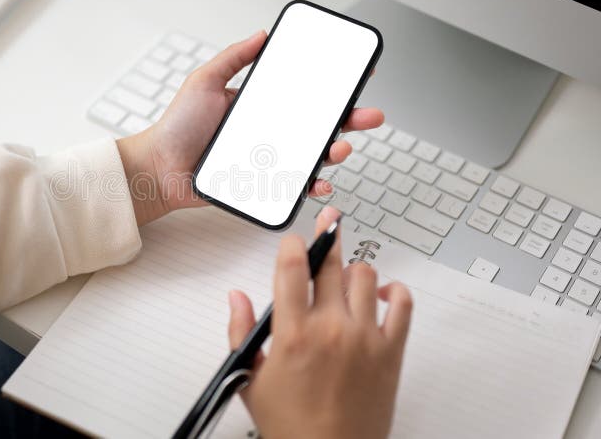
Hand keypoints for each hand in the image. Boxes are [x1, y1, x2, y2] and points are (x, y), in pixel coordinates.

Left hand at [116, 31, 384, 225]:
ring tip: (341, 147)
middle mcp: (270, 132)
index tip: (358, 77)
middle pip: (319, 126)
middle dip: (350, 120)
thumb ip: (233, 58)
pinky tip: (322, 181)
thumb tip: (262, 34)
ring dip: (336, 151)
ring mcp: (269, 159)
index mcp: (261, 106)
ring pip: (314, 156)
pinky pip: (294, 185)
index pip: (305, 94)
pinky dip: (313, 185)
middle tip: (370, 116)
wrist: (158, 168)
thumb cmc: (177, 127)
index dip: (333, 88)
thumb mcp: (203, 82)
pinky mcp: (262, 185)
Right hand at [228, 206, 412, 438]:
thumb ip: (242, 330)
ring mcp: (364, 337)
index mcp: (293, 333)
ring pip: (365, 277)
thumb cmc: (292, 426)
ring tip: (347, 275)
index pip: (292, 267)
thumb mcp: (252, 377)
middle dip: (327, 236)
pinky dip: (395, 291)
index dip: (293, 244)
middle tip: (330, 221)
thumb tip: (236, 296)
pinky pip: (402, 306)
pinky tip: (383, 292)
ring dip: (354, 270)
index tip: (295, 240)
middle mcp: (330, 328)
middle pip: (331, 264)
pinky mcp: (390, 351)